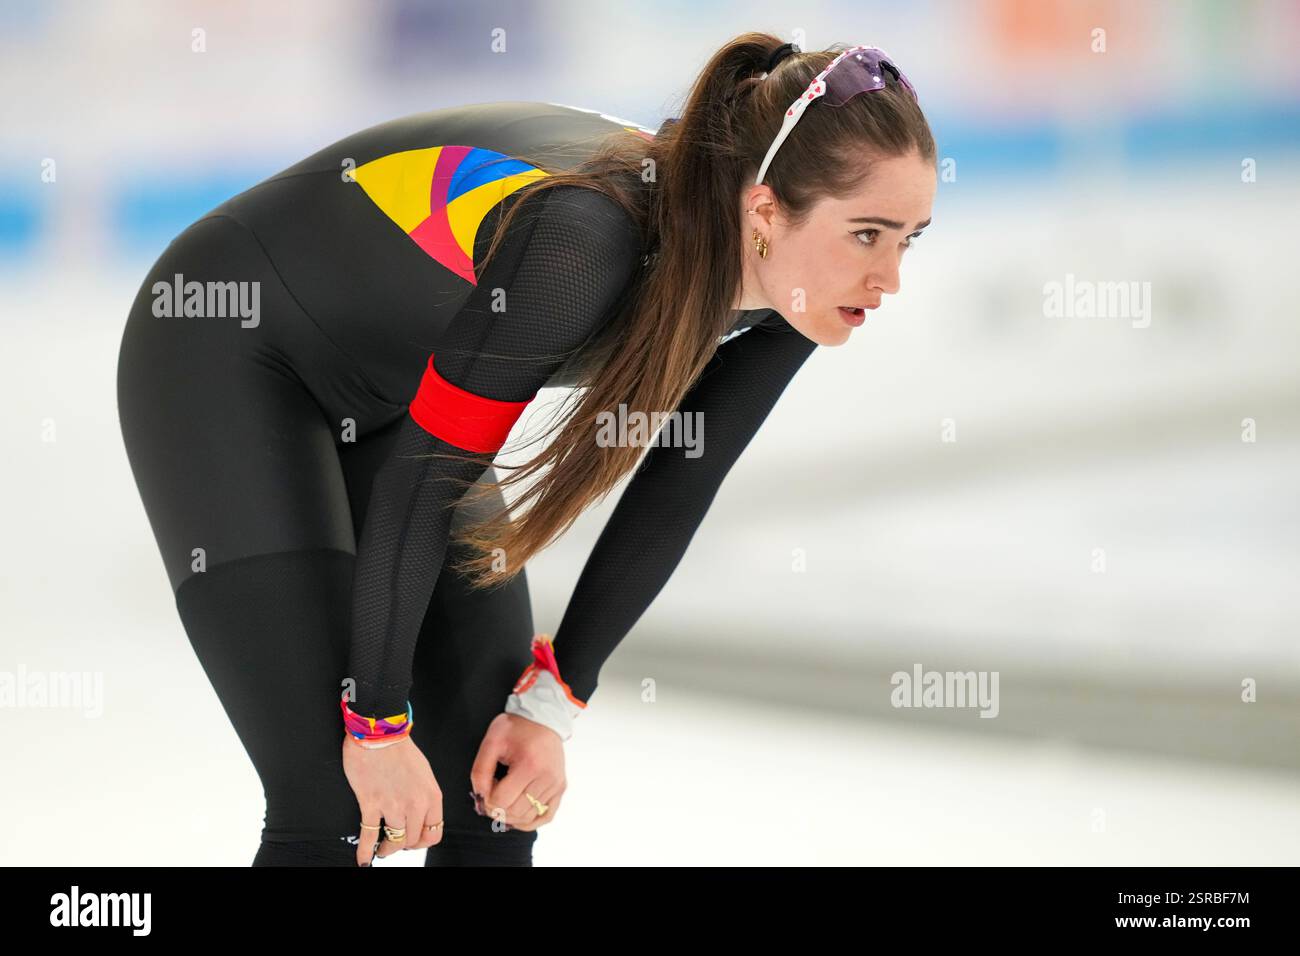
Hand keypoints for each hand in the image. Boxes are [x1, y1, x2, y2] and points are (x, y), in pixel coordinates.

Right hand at [341, 733, 443, 865]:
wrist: (379, 732)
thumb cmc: (399, 748)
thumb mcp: (423, 773)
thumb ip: (423, 795)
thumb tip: (418, 814)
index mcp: (431, 796)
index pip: (434, 833)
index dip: (423, 841)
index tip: (414, 841)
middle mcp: (415, 804)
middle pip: (413, 841)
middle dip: (404, 845)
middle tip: (396, 843)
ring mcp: (393, 806)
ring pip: (394, 842)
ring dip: (387, 848)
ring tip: (382, 848)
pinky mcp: (371, 804)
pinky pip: (368, 835)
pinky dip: (365, 850)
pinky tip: (363, 858)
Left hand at [469, 713, 566, 831]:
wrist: (543, 719)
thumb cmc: (516, 728)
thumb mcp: (491, 742)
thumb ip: (480, 771)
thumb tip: (481, 797)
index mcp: (530, 765)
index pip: (501, 801)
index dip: (487, 797)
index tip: (488, 782)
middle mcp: (548, 778)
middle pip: (514, 812)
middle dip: (497, 807)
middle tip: (493, 790)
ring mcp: (557, 785)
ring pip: (528, 818)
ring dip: (510, 814)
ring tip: (505, 796)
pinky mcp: (561, 788)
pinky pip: (545, 817)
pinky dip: (529, 821)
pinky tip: (517, 813)